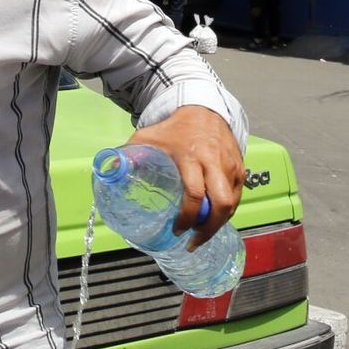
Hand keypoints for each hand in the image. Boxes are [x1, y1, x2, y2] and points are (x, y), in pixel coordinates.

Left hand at [124, 104, 244, 249]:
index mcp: (191, 157)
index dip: (187, 217)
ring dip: (218, 223)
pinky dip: (226, 211)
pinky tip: (212, 218)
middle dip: (209, 228)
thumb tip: (108, 173)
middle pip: (222, 204)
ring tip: (201, 233)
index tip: (176, 230)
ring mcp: (231, 166)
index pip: (195, 194)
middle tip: (193, 241)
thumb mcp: (147, 136)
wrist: (204, 108)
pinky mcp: (240, 167)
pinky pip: (237, 196)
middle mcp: (214, 163)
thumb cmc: (173, 128)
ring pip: (232, 204)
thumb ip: (128, 155)